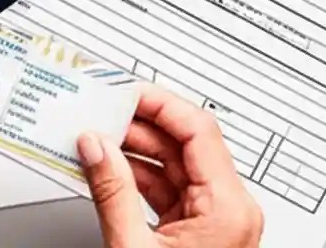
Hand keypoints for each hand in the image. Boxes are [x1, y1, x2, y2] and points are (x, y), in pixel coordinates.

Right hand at [78, 84, 263, 247]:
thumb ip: (112, 193)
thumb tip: (95, 147)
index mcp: (228, 209)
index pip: (198, 130)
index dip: (158, 103)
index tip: (125, 93)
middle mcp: (230, 210)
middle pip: (184, 144)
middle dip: (138, 127)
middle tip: (100, 116)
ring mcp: (216, 220)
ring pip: (174, 165)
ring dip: (133, 152)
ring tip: (97, 142)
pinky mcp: (199, 231)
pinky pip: (169, 189)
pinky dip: (138, 178)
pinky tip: (110, 170)